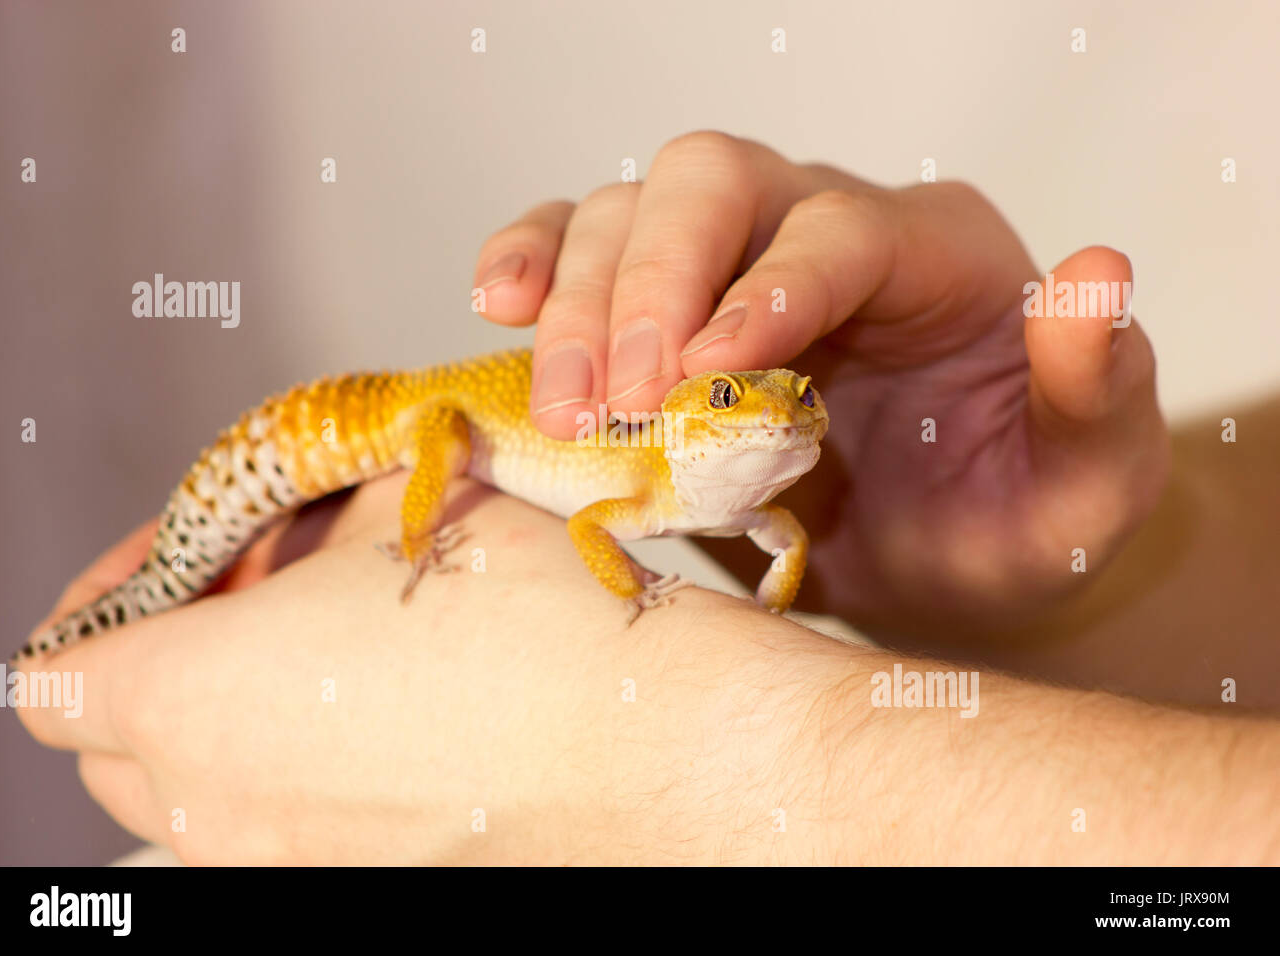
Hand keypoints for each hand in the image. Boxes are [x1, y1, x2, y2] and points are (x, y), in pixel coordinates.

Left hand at [13, 472, 848, 863]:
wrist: (662, 752)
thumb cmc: (541, 632)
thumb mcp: (405, 514)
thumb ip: (307, 522)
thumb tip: (289, 530)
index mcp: (191, 698)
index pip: (59, 672)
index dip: (109, 602)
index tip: (179, 566)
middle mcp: (216, 810)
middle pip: (117, 739)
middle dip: (172, 655)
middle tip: (265, 593)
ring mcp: (287, 868)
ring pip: (205, 790)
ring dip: (242, 715)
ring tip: (347, 651)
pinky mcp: (357, 889)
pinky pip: (286, 829)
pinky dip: (306, 771)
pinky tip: (401, 716)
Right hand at [472, 131, 1169, 637]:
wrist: (940, 554)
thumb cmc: (1010, 515)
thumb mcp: (1088, 482)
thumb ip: (1099, 390)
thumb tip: (1096, 278)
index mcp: (934, 254)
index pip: (838, 228)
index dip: (769, 287)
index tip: (710, 371)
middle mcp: (823, 230)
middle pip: (713, 182)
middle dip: (651, 283)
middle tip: (619, 396)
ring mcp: (733, 263)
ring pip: (626, 210)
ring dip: (577, 300)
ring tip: (567, 407)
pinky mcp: (664, 312)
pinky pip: (578, 248)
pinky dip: (530, 265)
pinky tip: (497, 305)